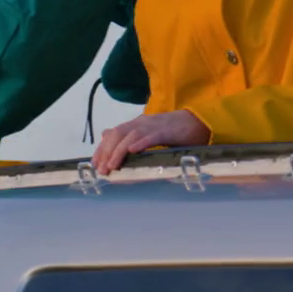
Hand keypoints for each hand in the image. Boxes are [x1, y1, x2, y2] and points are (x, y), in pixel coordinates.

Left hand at [92, 110, 208, 174]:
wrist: (197, 121)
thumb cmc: (173, 131)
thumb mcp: (148, 133)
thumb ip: (129, 135)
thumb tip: (107, 135)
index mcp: (137, 124)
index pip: (113, 133)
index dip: (102, 148)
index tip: (94, 164)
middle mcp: (143, 122)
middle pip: (118, 133)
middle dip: (106, 151)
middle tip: (101, 170)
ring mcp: (155, 125)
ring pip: (131, 135)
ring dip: (119, 151)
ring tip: (112, 166)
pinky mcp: (168, 130)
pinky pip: (152, 136)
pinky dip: (141, 142)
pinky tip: (133, 151)